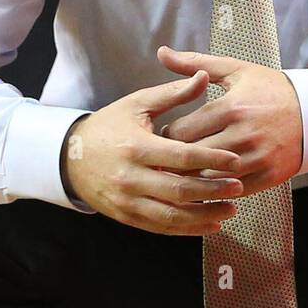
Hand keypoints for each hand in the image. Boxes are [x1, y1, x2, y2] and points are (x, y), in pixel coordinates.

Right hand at [61, 70, 243, 234]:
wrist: (69, 157)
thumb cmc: (109, 126)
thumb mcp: (136, 105)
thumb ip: (172, 94)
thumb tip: (202, 77)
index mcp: (137, 147)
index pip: (181, 157)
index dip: (211, 159)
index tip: (236, 161)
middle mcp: (131, 177)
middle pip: (180, 189)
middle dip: (213, 190)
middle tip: (239, 187)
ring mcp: (128, 201)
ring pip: (172, 215)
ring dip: (205, 215)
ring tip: (232, 209)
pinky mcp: (127, 216)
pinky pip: (161, 227)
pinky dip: (188, 229)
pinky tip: (211, 223)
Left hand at [159, 47, 303, 196]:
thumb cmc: (272, 90)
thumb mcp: (236, 70)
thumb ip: (196, 63)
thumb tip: (161, 53)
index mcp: (230, 107)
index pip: (180, 132)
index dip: (167, 136)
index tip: (166, 136)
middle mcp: (242, 134)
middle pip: (191, 157)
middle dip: (176, 159)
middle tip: (169, 158)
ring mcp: (257, 158)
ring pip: (209, 178)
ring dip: (195, 176)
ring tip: (188, 171)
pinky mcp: (269, 176)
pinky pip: (233, 190)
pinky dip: (219, 189)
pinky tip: (213, 181)